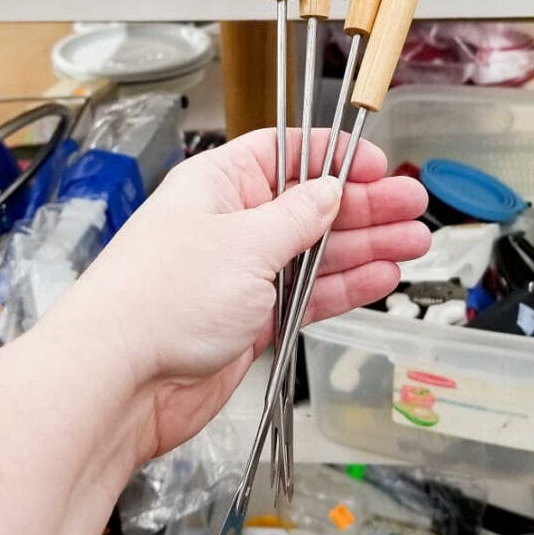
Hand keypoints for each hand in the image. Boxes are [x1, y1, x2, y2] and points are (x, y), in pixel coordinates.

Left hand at [49, 129, 429, 463]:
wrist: (119, 381)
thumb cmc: (160, 297)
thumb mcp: (244, 241)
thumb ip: (298, 216)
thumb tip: (330, 191)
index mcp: (218, 185)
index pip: (284, 153)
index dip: (333, 155)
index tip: (377, 163)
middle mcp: (230, 225)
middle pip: (310, 204)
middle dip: (364, 204)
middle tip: (413, 204)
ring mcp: (240, 274)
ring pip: (315, 251)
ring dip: (365, 247)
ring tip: (414, 241)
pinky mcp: (249, 320)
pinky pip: (306, 294)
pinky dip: (344, 286)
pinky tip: (380, 277)